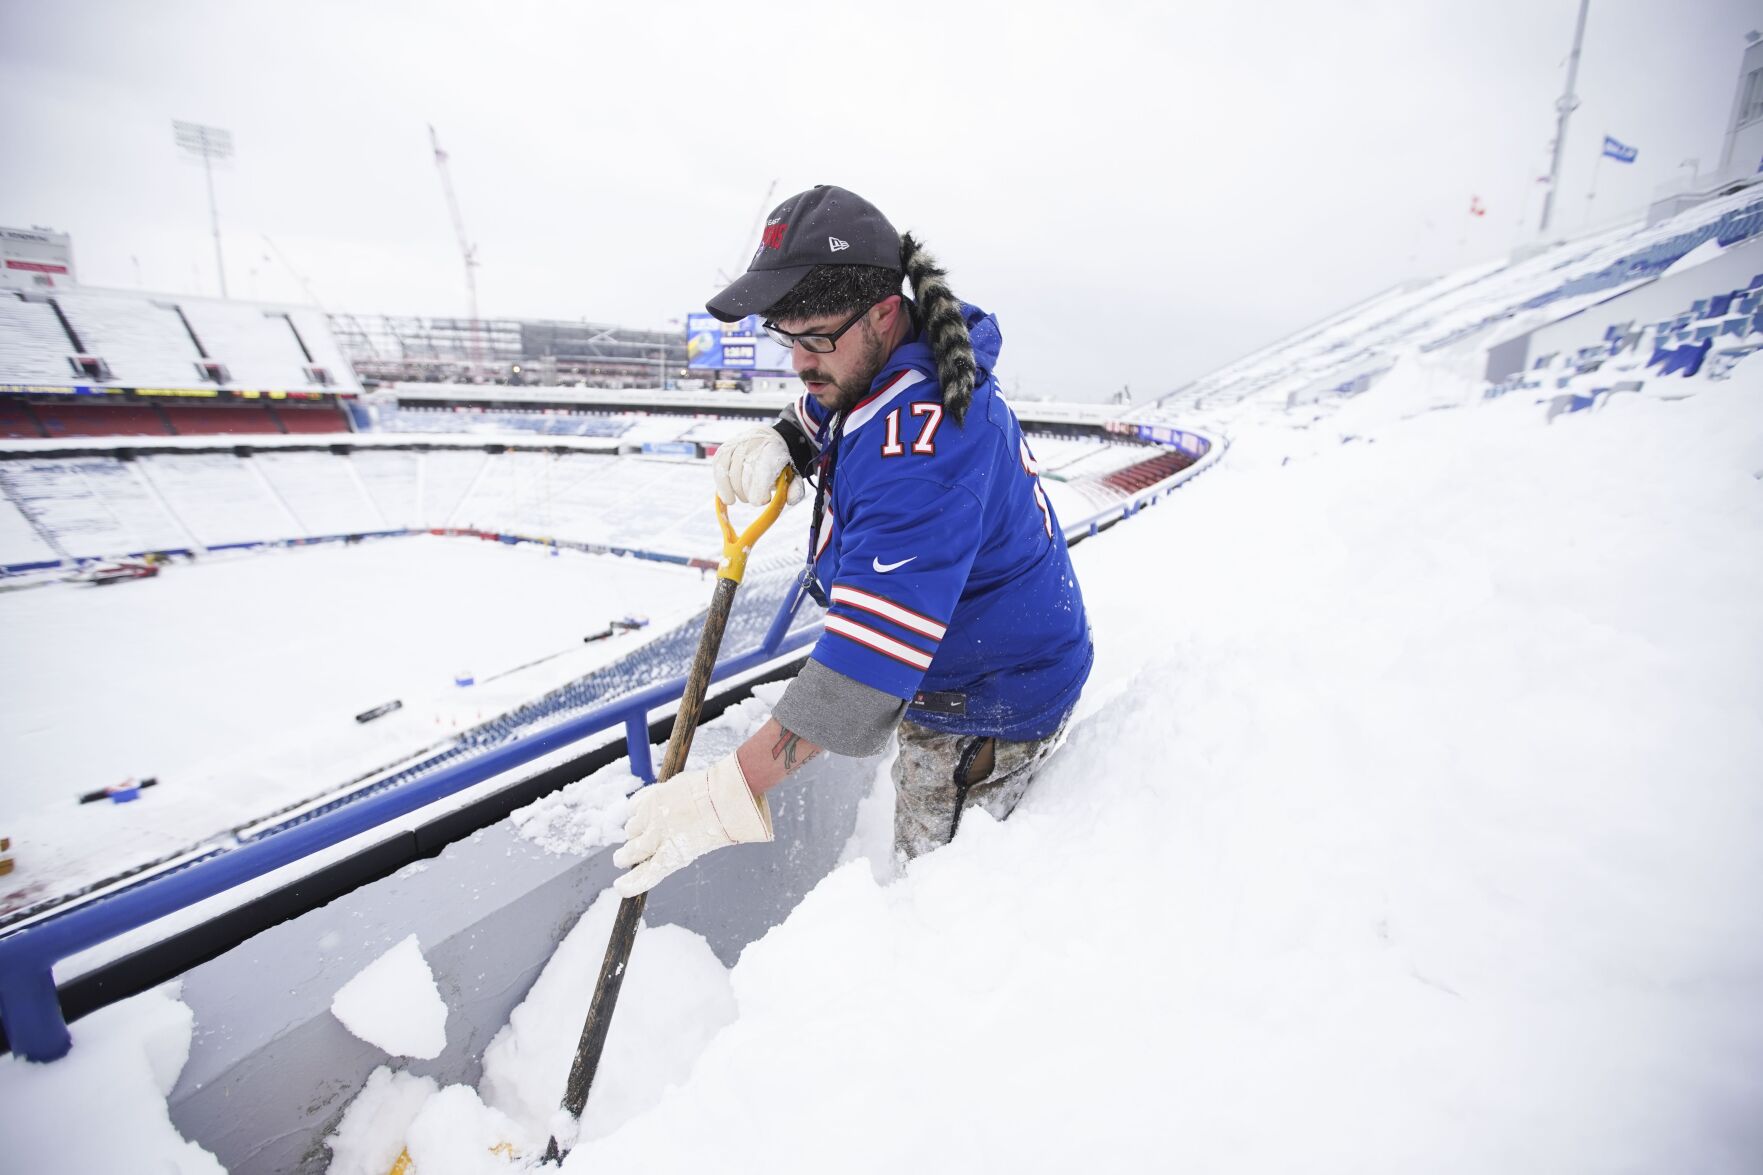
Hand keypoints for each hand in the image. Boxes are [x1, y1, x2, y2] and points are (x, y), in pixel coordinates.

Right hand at [612, 755, 772, 897]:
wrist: (724, 796)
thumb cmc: (723, 822)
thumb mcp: (703, 844)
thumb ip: (680, 849)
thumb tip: (667, 849)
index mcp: (672, 857)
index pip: (645, 875)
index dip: (630, 884)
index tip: (620, 887)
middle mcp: (657, 839)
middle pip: (629, 854)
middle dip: (624, 858)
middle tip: (622, 859)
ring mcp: (651, 818)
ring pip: (630, 830)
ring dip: (634, 832)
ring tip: (644, 828)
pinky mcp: (650, 798)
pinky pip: (633, 807)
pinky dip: (637, 809)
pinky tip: (645, 809)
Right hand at [714, 425, 803, 506]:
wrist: (771, 441)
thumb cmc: (781, 465)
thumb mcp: (794, 476)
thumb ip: (795, 489)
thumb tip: (789, 500)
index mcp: (772, 448)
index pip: (761, 471)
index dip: (760, 491)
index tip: (764, 500)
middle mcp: (752, 443)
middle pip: (744, 475)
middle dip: (749, 493)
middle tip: (756, 498)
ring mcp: (736, 444)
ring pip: (730, 473)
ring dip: (737, 492)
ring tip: (744, 497)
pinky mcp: (724, 449)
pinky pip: (718, 469)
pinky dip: (722, 487)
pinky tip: (728, 499)